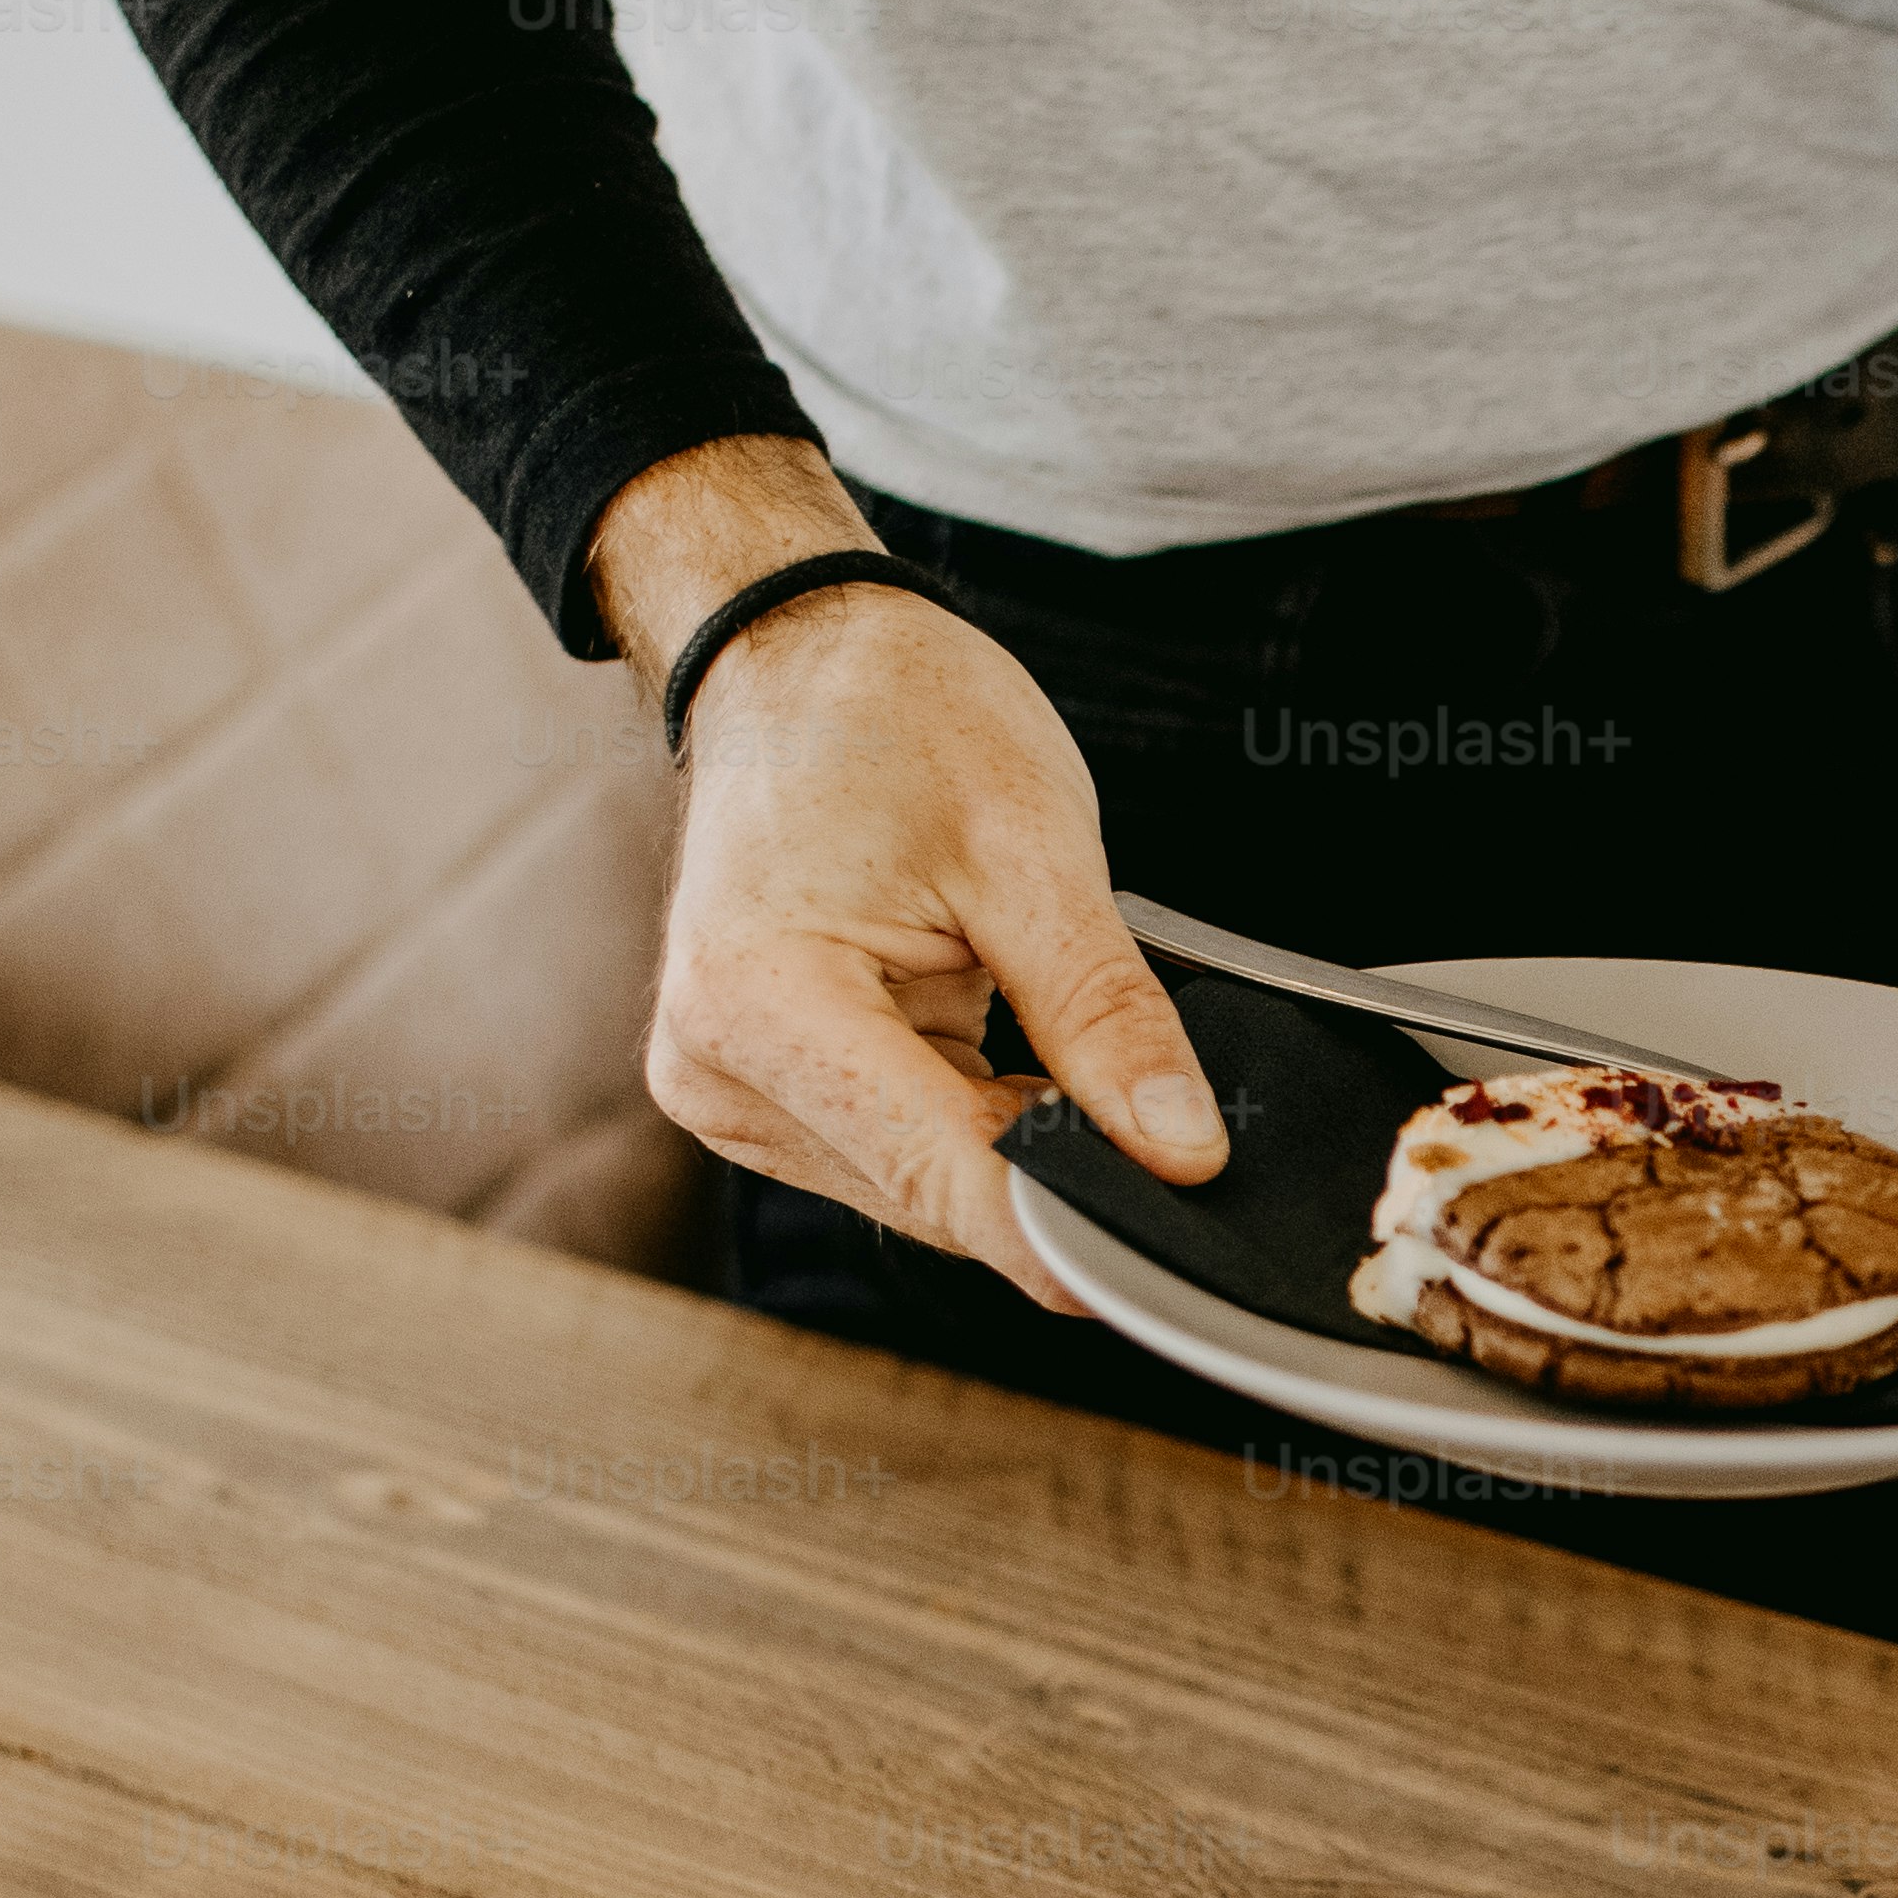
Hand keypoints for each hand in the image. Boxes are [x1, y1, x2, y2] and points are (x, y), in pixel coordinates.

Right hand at [595, 432, 1224, 1317]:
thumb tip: (1180, 1151)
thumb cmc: (893, 718)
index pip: (944, 1172)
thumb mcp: (1032, 849)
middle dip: (1058, 1174)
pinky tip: (1015, 1051)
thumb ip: (1105, 1017)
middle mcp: (716, 1065)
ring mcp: (726, 1088)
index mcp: (757, 996)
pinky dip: (979, 1121)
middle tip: (1167, 1119)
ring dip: (1017, 1144)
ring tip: (1060, 1032)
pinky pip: (902, 1153)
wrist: (798, 663)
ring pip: (926, 1187)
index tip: (1177, 1234)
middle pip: (936, 1192)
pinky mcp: (757, 1093)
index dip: (1071, 1221)